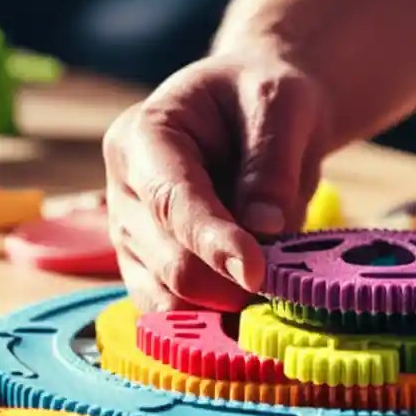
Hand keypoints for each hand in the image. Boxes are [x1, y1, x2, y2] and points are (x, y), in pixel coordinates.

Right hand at [103, 54, 328, 310]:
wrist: (253, 112)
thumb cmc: (262, 98)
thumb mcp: (281, 106)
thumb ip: (271, 165)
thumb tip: (265, 229)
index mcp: (143, 137)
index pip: (172, 201)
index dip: (213, 242)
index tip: (257, 272)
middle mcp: (123, 191)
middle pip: (171, 263)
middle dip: (232, 281)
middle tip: (292, 274)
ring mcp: (130, 237)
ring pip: (172, 298)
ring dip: (228, 302)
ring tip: (276, 273)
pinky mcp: (146, 270)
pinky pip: (176, 313)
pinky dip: (216, 316)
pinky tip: (252, 297)